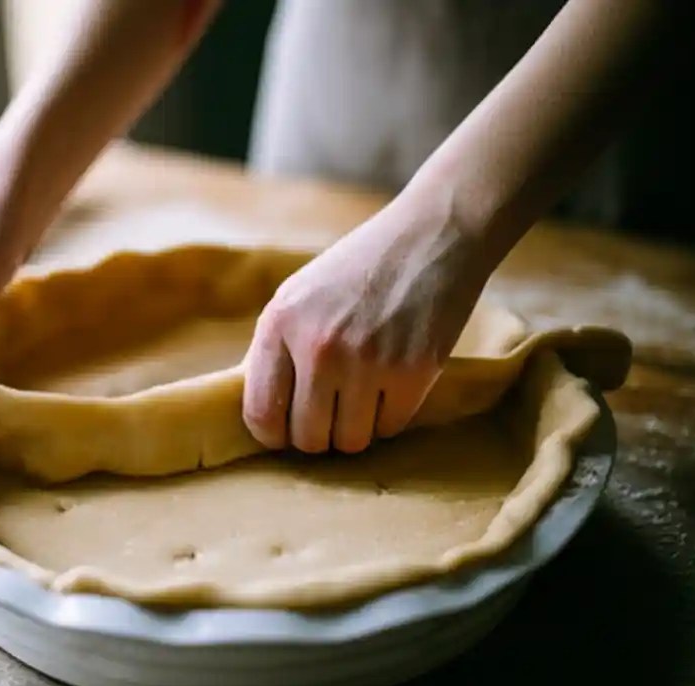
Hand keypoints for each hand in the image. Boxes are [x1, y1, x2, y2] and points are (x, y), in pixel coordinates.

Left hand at [242, 199, 492, 452]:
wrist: (434, 236)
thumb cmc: (361, 268)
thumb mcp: (299, 295)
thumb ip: (277, 348)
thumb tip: (263, 412)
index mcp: (280, 323)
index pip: (261, 413)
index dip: (273, 435)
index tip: (285, 434)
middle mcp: (318, 347)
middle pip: (308, 438)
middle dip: (319, 435)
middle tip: (331, 414)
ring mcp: (367, 362)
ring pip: (350, 441)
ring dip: (356, 428)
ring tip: (362, 396)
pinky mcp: (413, 373)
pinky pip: (390, 427)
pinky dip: (390, 415)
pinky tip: (392, 383)